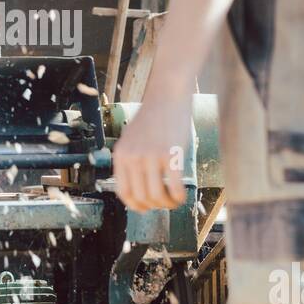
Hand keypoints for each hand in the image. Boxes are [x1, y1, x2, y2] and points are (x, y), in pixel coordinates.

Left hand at [113, 94, 191, 211]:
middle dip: (155, 206)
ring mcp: (151, 156)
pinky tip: (182, 195)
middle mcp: (133, 157)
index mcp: (121, 155)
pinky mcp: (171, 155)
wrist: (167, 95)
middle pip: (142, 198)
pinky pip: (175, 188)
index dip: (136, 205)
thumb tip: (136, 187)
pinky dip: (179, 198)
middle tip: (165, 202)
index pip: (124, 192)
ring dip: (167, 205)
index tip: (146, 207)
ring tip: (173, 200)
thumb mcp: (131, 138)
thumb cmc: (153, 117)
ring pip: (157, 197)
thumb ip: (130, 159)